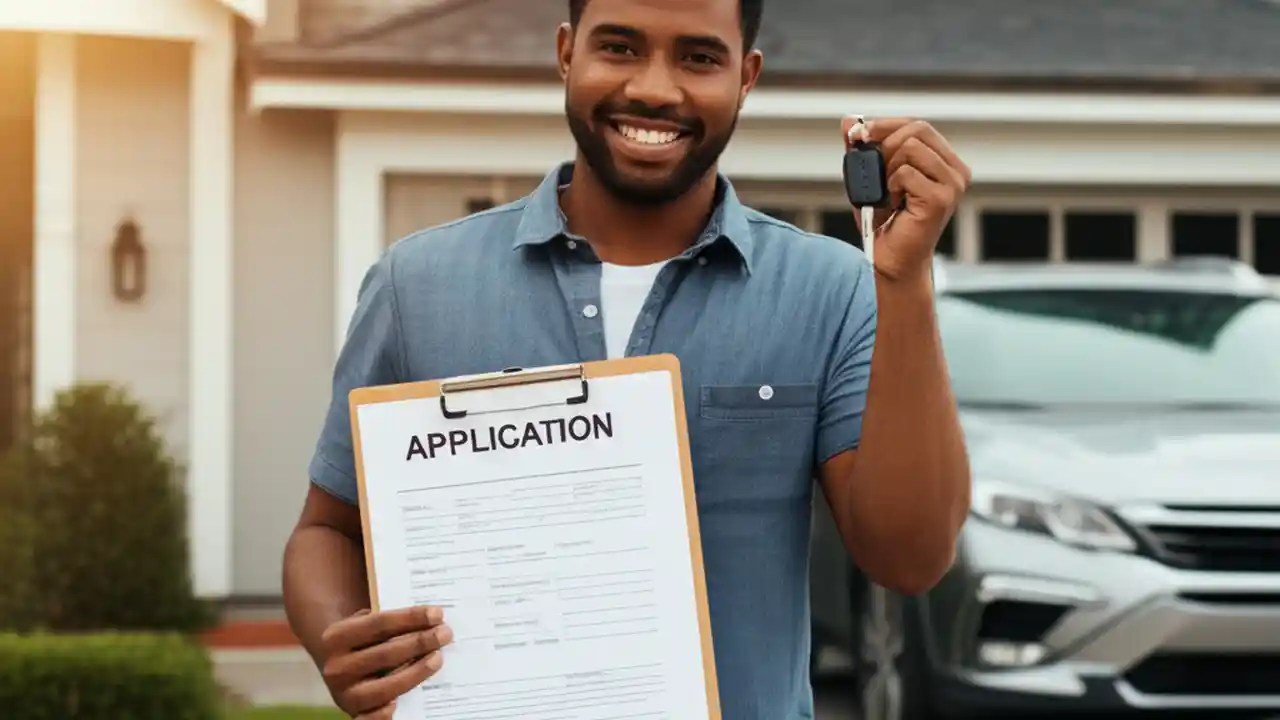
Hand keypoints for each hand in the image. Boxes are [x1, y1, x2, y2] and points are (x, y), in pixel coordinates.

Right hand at [318, 606, 452, 717]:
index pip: (379, 624)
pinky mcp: (353, 714)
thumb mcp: (363, 625)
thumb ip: (387, 622)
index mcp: (336, 637)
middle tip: (445, 634)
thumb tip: (430, 619)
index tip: (438, 614)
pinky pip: (371, 718)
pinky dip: (387, 712)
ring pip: (385, 686)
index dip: (410, 618)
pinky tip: (406, 700)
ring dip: (417, 672)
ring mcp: (344, 694)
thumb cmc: (361, 641)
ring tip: (438, 658)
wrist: (336, 669)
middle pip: (386, 654)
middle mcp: (336, 667)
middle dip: (420, 643)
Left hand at [842, 116, 971, 282]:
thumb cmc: (882, 221)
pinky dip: (891, 187)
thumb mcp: (869, 177)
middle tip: (876, 172)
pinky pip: (905, 172)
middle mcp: (956, 171)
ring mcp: (952, 185)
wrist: (889, 259)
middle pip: (918, 128)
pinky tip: (895, 205)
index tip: (860, 135)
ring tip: (890, 194)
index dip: (886, 125)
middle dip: (886, 144)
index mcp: (945, 162)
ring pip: (910, 147)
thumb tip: (848, 118)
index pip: (918, 125)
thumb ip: (862, 148)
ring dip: (888, 170)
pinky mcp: (941, 199)